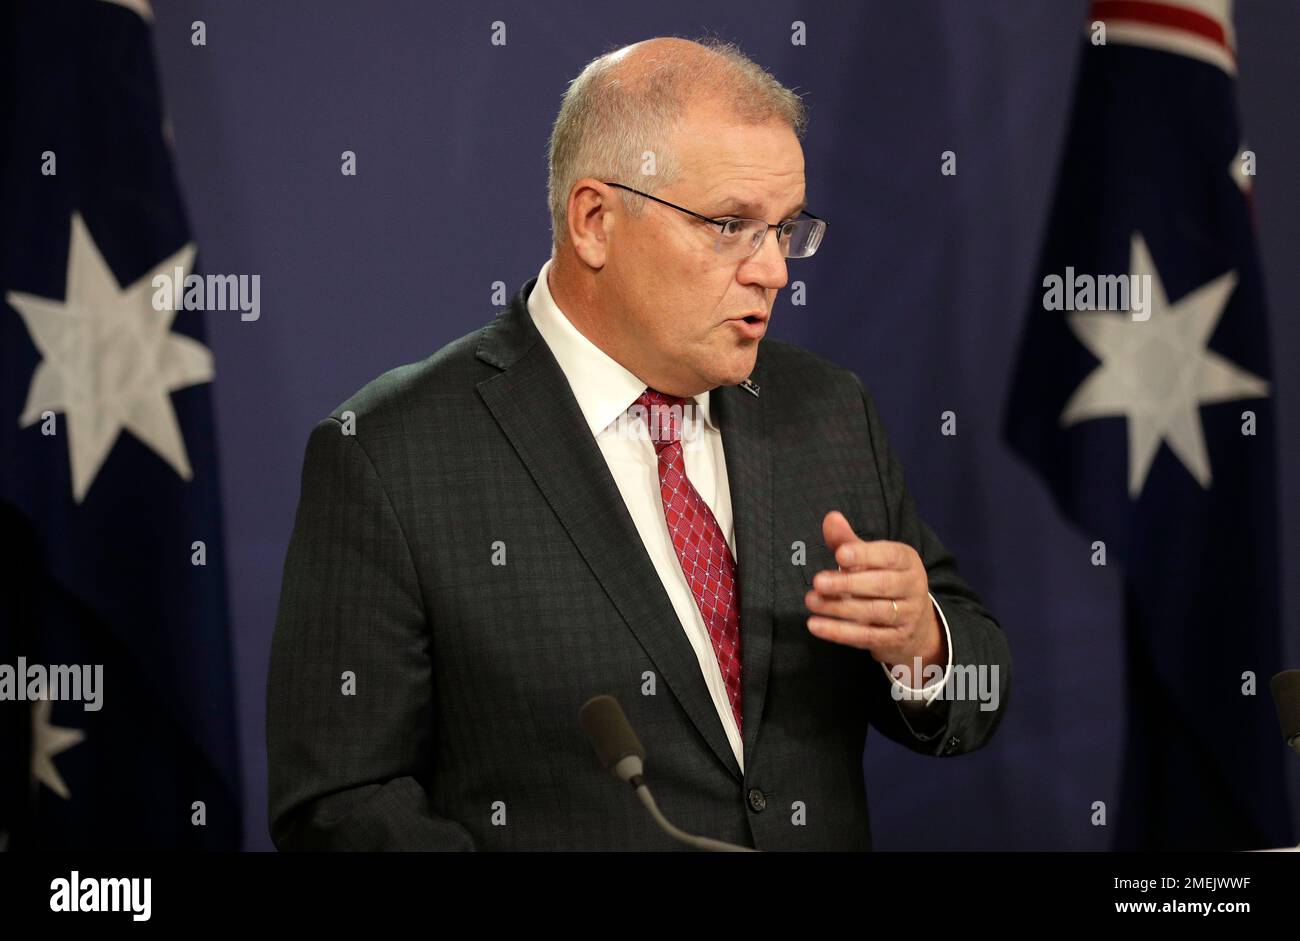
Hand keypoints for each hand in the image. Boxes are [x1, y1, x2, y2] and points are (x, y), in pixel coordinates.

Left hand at [804, 511, 944, 672]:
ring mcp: (908, 615)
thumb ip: (847, 541)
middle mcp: (913, 586)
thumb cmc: (882, 580)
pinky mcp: (896, 639)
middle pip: (881, 585)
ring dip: (838, 608)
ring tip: (811, 600)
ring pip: (873, 612)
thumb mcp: (869, 559)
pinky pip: (867, 636)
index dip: (864, 554)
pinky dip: (839, 632)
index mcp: (907, 561)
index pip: (889, 556)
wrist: (912, 623)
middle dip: (847, 583)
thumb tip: (831, 518)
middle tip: (817, 581)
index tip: (839, 554)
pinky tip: (815, 625)